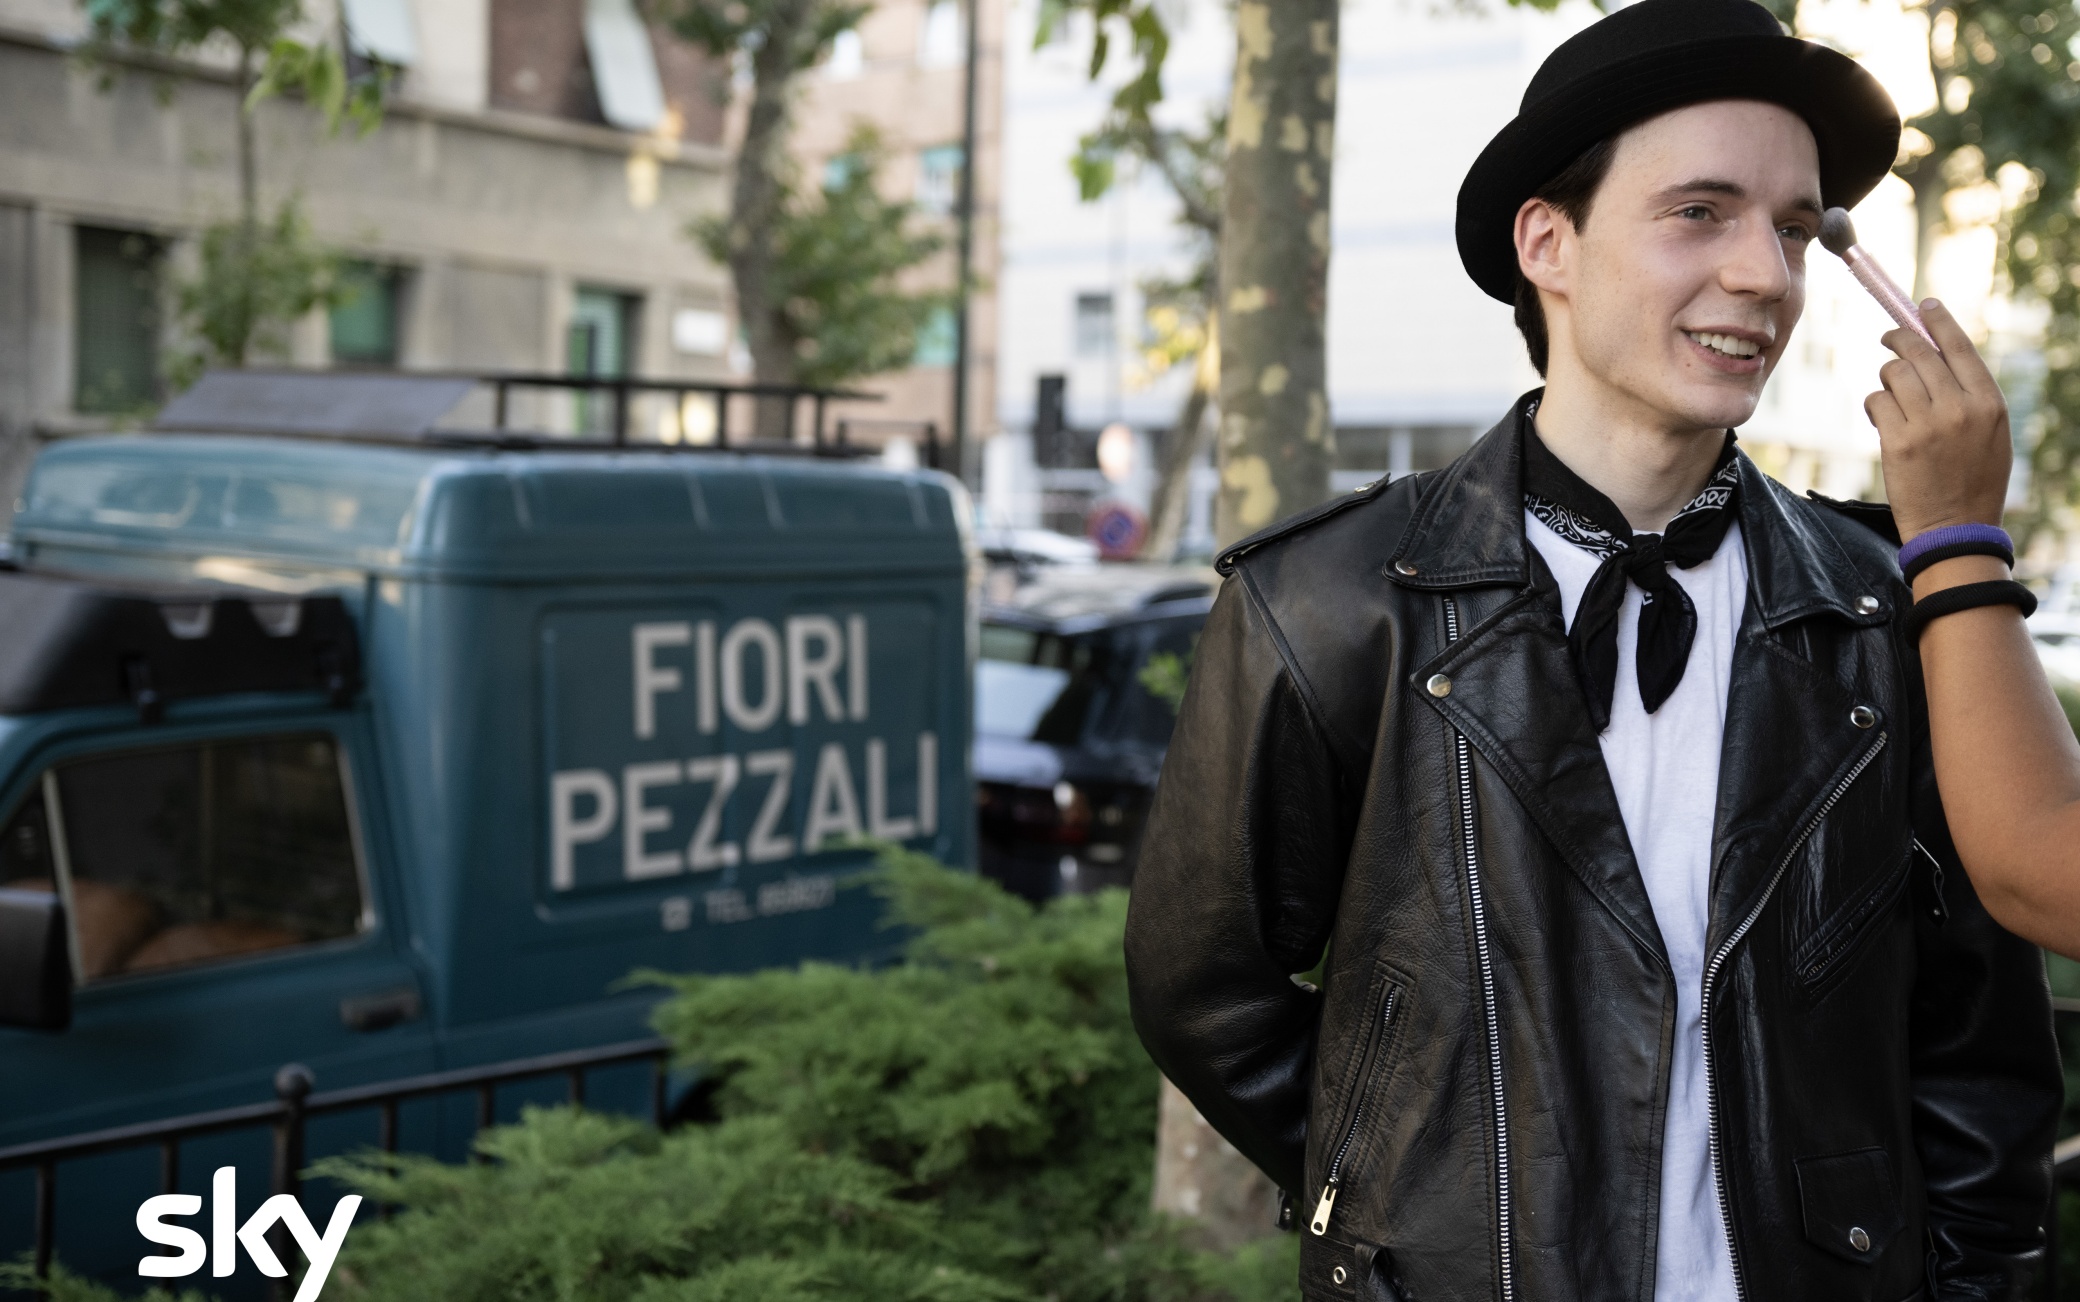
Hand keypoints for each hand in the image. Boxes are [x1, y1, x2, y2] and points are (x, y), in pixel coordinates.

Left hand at [1861, 299, 2010, 541]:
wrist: (1954, 528)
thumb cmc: (1971, 479)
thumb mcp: (1989, 433)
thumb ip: (1969, 394)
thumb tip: (1938, 353)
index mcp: (1989, 402)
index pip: (1959, 347)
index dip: (1938, 321)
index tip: (1923, 305)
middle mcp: (1960, 408)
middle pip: (1920, 352)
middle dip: (1899, 340)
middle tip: (1888, 339)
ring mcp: (1928, 424)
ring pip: (1894, 373)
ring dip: (1886, 379)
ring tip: (1892, 398)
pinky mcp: (1898, 442)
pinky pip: (1876, 401)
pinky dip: (1875, 405)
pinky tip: (1881, 420)